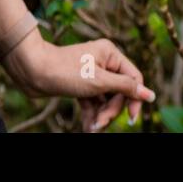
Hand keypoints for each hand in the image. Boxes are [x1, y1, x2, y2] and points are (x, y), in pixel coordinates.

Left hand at [0, 33, 154, 131]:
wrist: (31, 71)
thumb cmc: (64, 71)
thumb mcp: (98, 81)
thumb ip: (126, 88)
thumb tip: (151, 94)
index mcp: (110, 53)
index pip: (134, 78)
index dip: (135, 99)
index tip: (131, 119)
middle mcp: (103, 61)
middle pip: (120, 92)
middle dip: (112, 110)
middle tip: (100, 123)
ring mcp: (92, 74)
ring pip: (106, 99)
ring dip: (101, 115)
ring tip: (91, 127)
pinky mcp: (81, 85)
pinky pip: (93, 102)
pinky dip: (91, 114)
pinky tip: (87, 126)